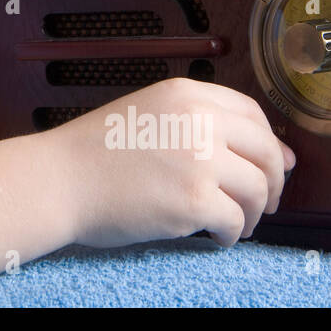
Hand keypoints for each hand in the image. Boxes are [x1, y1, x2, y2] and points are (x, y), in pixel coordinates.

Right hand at [51, 77, 296, 248]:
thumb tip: (268, 154)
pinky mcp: (193, 201)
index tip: (271, 165)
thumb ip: (199, 124)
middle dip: (273, 183)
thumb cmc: (95, 153)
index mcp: (187, 94)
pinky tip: (216, 236)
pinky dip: (232, 234)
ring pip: (258, 190)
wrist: (57, 180)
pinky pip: (237, 221)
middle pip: (266, 152)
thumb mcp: (148, 113)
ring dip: (254, 212)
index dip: (269, 144)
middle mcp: (199, 120)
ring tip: (236, 223)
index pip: (253, 115)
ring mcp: (198, 160)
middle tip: (264, 203)